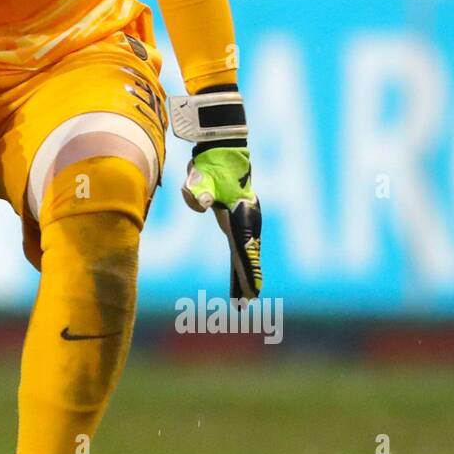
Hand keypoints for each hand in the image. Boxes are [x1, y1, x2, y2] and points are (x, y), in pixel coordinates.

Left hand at [181, 145, 262, 299]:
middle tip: (248, 303)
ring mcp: (242, 220)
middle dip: (247, 280)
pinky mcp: (235, 219)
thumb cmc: (212, 164)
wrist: (222, 149)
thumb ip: (199, 189)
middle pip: (247, 256)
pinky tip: (236, 281)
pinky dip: (239, 266)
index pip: (244, 250)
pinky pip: (238, 249)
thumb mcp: (202, 176)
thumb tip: (201, 202)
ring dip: (243, 276)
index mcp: (240, 216)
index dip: (248, 272)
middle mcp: (245, 221)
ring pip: (244, 255)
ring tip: (244, 299)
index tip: (253, 293)